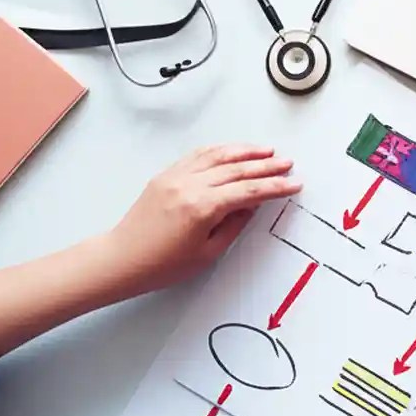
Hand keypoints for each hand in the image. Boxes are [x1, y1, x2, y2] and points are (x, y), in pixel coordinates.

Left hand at [102, 144, 301, 293]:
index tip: (293, 183)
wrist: (122, 259)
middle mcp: (188, 185)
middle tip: (287, 164)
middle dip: (266, 166)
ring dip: (245, 151)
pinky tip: (233, 150)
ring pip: (218, 156)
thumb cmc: (161, 264)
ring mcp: (175, 177)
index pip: (248, 191)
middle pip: (237, 169)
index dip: (275, 186)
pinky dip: (219, 150)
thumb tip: (251, 205)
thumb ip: (233, 224)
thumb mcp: (207, 252)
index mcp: (201, 207)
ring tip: (266, 151)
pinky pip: (198, 155)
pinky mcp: (166, 175)